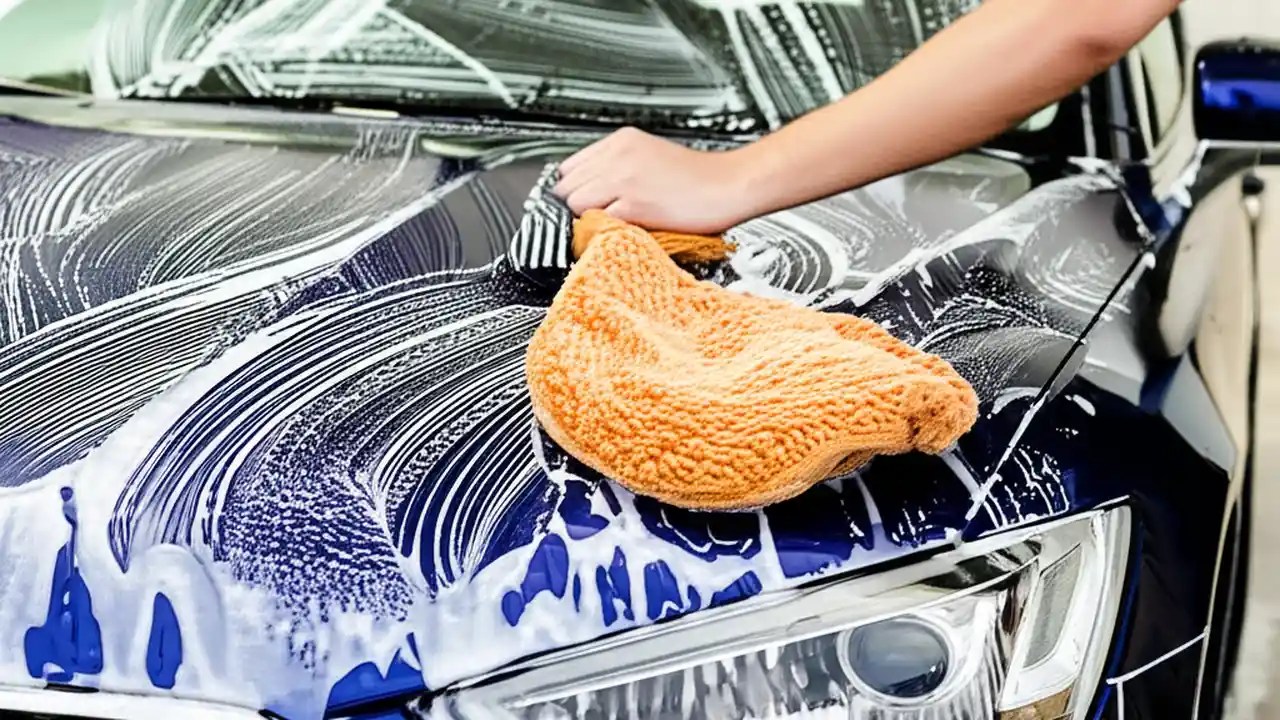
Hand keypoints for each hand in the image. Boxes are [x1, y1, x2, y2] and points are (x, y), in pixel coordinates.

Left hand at [554, 127, 754, 234]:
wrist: (730, 185)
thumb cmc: (700, 177)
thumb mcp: (652, 154)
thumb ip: (620, 166)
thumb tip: (592, 189)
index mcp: (621, 140)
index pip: (570, 166)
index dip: (573, 189)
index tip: (579, 203)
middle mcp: (618, 156)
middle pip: (567, 186)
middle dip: (574, 206)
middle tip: (591, 219)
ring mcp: (624, 179)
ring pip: (576, 204)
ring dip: (585, 219)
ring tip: (606, 226)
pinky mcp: (634, 204)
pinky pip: (597, 221)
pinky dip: (602, 230)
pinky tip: (619, 232)